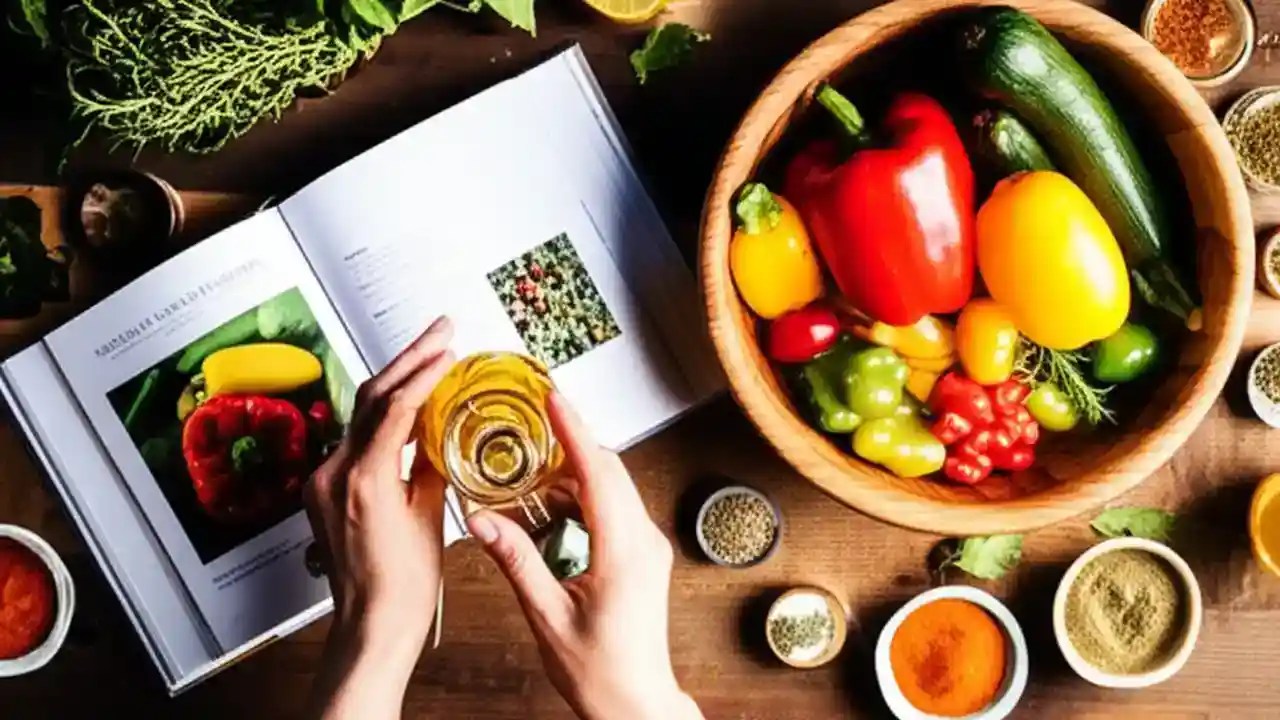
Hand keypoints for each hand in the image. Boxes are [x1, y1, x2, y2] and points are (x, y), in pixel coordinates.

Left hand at [304, 318, 455, 719]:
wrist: (371, 626)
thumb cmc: (404, 587)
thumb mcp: (431, 517)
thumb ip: (432, 466)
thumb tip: (441, 432)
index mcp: (363, 480)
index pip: (394, 406)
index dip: (423, 370)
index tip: (447, 346)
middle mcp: (334, 474)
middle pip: (373, 399)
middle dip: (408, 361)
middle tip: (440, 332)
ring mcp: (324, 482)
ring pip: (364, 416)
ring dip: (398, 386)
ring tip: (431, 360)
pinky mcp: (325, 492)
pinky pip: (357, 442)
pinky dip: (385, 419)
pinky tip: (409, 410)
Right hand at [466, 393, 702, 719]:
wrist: (636, 704)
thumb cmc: (599, 672)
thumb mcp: (546, 617)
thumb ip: (516, 562)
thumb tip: (482, 521)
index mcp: (624, 553)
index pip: (599, 474)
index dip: (574, 431)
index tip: (553, 398)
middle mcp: (644, 541)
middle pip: (608, 471)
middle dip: (569, 442)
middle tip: (530, 420)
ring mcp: (647, 547)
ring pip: (612, 487)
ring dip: (573, 471)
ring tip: (528, 469)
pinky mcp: (641, 555)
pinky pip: (614, 507)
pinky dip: (582, 495)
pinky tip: (550, 505)